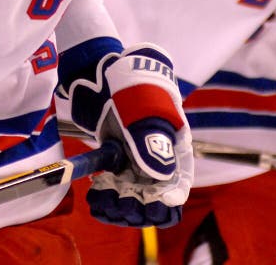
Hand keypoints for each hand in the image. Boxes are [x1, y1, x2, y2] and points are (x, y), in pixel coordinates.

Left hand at [68, 43, 193, 226]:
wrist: (95, 70)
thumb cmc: (127, 84)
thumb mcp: (142, 110)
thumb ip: (153, 143)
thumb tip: (164, 179)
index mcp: (172, 141)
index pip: (180, 179)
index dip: (173, 195)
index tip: (159, 203)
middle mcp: (155, 154)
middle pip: (155, 193)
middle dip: (142, 205)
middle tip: (125, 204)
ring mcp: (133, 156)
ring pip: (133, 194)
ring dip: (121, 204)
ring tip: (105, 203)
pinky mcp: (114, 158)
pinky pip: (114, 186)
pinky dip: (106, 196)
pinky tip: (96, 198)